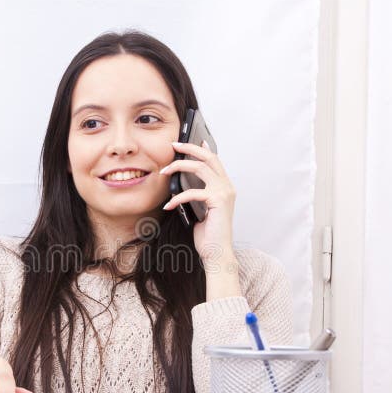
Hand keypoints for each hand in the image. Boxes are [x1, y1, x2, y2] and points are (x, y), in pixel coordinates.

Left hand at [159, 140, 236, 268]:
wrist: (217, 253)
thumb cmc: (208, 235)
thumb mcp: (200, 210)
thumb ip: (197, 196)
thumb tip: (181, 186)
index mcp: (225, 187)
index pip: (214, 161)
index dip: (202, 149)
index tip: (192, 140)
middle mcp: (227, 186)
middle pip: (209, 157)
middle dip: (190, 148)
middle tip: (174, 144)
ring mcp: (224, 192)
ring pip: (200, 168)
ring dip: (179, 166)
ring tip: (164, 171)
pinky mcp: (217, 201)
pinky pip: (192, 192)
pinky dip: (177, 197)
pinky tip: (168, 205)